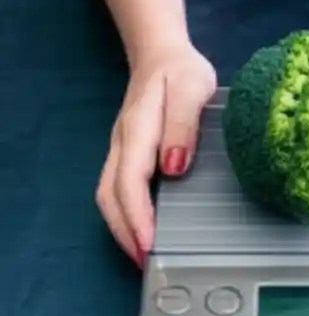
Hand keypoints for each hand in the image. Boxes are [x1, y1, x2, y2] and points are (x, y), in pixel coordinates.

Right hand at [96, 40, 216, 266]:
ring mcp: (121, 149)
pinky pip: (118, 188)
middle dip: (125, 232)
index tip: (148, 242)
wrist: (161, 54)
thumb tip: (174, 167)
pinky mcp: (127, 152)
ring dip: (123, 226)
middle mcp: (123, 144)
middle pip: (111, 195)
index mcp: (138, 130)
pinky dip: (125, 213)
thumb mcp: (193, 89)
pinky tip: (143, 227)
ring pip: (109, 195)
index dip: (138, 215)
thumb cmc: (181, 71)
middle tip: (146, 262)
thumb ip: (184, 125)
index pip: (130, 181)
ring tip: (143, 254)